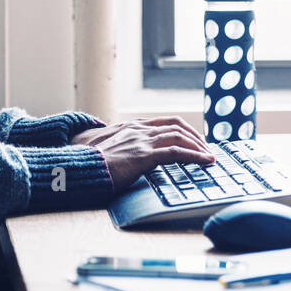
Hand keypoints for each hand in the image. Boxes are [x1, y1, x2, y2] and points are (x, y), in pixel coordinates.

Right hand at [79, 117, 213, 191]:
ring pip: (180, 136)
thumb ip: (124, 147)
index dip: (185, 130)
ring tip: (210, 157)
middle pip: (177, 126)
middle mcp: (139, 129)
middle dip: (196, 137)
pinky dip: (196, 156)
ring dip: (199, 146)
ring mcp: (142, 140)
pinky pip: (177, 152)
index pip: (166, 122)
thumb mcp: (110, 150)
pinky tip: (206, 162)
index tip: (195, 141)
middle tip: (207, 149)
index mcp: (132, 127)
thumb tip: (132, 157)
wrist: (81, 168)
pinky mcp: (144, 155)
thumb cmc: (92, 163)